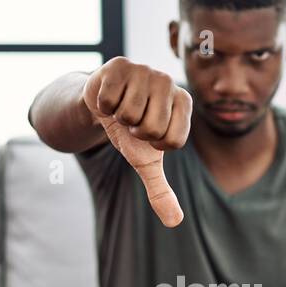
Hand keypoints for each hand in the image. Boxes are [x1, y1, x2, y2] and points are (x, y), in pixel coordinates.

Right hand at [82, 57, 191, 227]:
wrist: (101, 104)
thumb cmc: (131, 132)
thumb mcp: (145, 162)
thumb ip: (161, 190)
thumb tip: (174, 222)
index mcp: (184, 102)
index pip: (173, 141)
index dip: (154, 145)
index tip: (148, 135)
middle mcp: (168, 81)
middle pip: (151, 128)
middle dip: (135, 133)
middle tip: (132, 122)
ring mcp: (144, 69)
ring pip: (129, 114)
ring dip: (118, 118)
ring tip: (121, 109)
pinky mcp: (119, 63)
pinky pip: (109, 100)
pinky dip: (103, 105)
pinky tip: (108, 97)